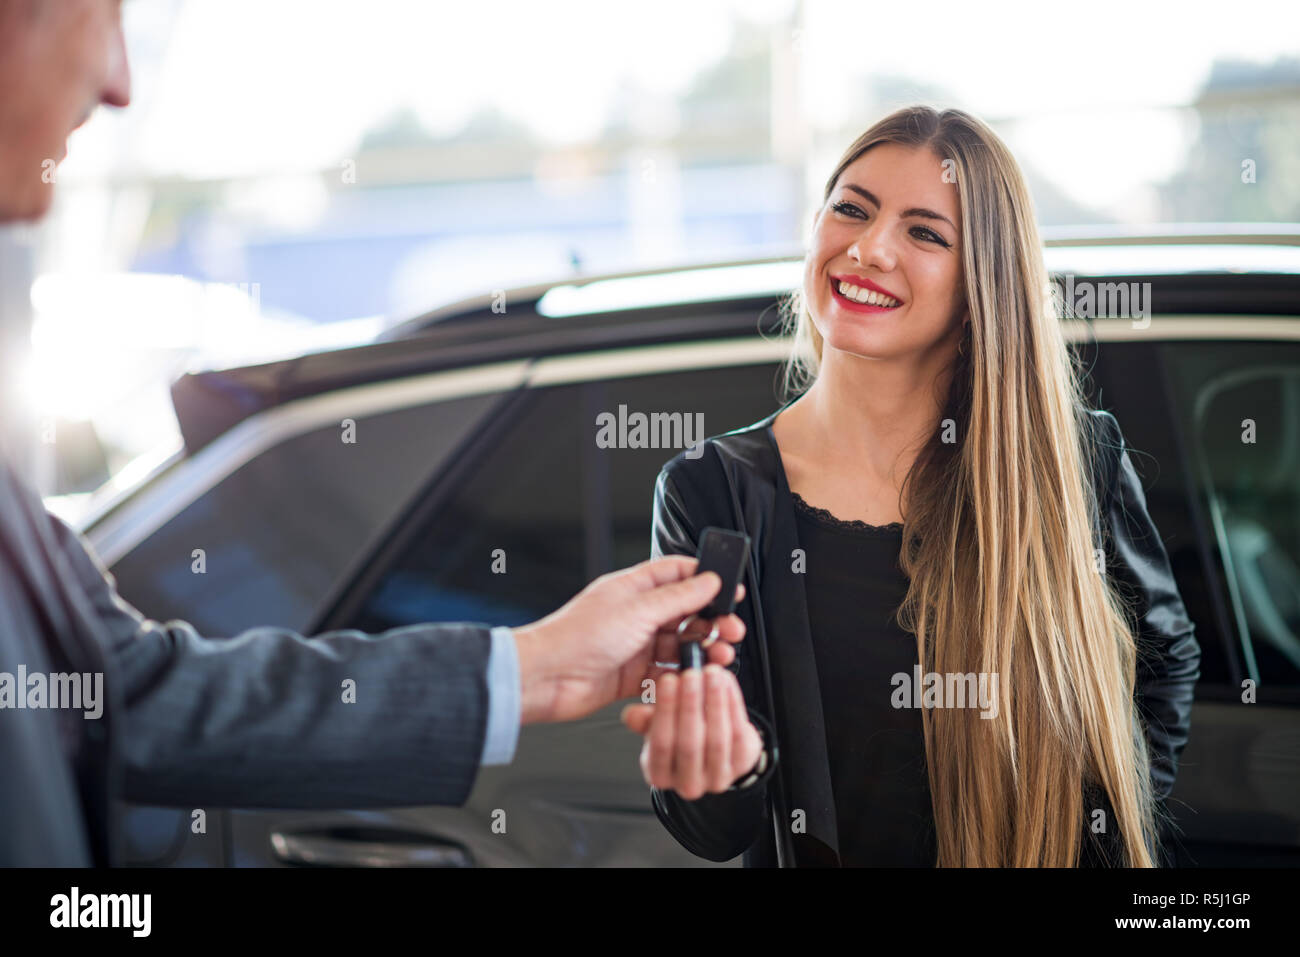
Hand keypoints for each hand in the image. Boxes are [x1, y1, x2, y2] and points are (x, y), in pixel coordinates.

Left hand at [511, 556, 744, 724]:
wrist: (546, 678)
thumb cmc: (578, 637)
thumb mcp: (638, 610)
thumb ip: (678, 598)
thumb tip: (709, 581)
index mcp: (634, 588)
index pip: (677, 574)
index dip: (706, 579)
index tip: (731, 589)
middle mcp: (636, 614)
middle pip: (685, 612)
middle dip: (711, 621)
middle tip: (732, 630)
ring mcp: (635, 645)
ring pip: (679, 645)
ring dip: (702, 650)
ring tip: (719, 657)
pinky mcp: (632, 675)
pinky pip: (666, 674)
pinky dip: (682, 676)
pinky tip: (693, 678)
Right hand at [620, 664, 763, 799]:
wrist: (718, 748)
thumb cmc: (682, 735)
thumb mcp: (657, 727)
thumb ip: (646, 720)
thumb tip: (632, 714)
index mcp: (659, 775)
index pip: (661, 744)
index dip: (665, 710)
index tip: (668, 680)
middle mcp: (688, 783)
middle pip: (689, 743)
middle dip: (690, 704)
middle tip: (691, 674)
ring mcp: (717, 778)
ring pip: (717, 738)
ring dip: (714, 701)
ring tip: (712, 673)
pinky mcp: (741, 766)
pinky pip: (739, 733)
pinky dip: (733, 704)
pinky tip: (727, 682)